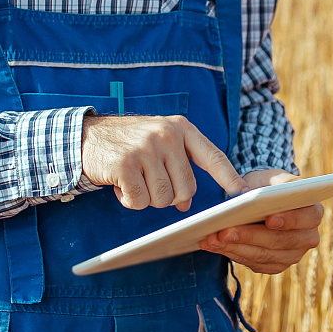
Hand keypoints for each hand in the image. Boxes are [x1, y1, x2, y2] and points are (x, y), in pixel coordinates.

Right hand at [80, 114, 244, 210]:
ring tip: (132, 180)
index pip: (213, 157)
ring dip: (146, 198)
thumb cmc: (127, 143)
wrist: (85, 136)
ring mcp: (146, 148)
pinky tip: (119, 183)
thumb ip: (179, 167)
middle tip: (148, 182)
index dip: (231, 178)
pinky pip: (139, 201)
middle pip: (186, 189)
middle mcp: (166, 134)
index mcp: (180, 128)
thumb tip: (186, 203)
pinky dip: (128, 200)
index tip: (247, 194)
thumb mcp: (159, 144)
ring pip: (162, 198)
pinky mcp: (126, 164)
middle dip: (167, 196)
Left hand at [201, 169, 322, 274]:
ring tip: (212, 238)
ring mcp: (292, 255)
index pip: (307, 218)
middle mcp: (308, 238)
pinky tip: (214, 245)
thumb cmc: (268, 185)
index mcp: (313, 212)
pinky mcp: (275, 265)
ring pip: (263, 255)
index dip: (289, 220)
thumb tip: (255, 195)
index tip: (269, 218)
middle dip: (250, 236)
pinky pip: (254, 263)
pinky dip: (232, 254)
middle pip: (279, 241)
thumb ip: (275, 183)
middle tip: (225, 231)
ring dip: (235, 247)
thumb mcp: (273, 176)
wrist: (261, 201)